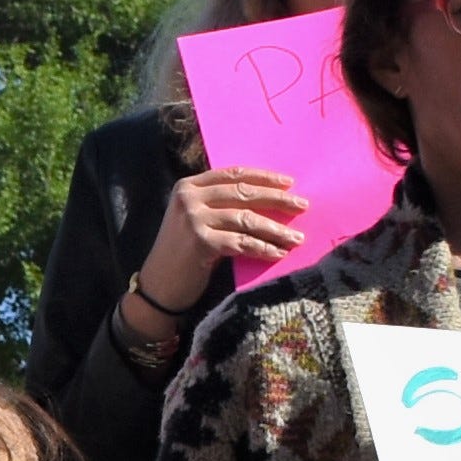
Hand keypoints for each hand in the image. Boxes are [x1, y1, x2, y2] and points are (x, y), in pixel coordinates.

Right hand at [129, 164, 305, 323]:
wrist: (158, 286)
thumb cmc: (182, 254)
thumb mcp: (195, 220)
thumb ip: (219, 206)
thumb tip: (267, 201)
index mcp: (188, 186)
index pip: (233, 174)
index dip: (263, 177)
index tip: (289, 183)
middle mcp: (189, 198)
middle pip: (243, 192)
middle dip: (277, 199)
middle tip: (302, 205)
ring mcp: (193, 218)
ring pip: (246, 218)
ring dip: (276, 229)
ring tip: (297, 237)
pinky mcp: (200, 241)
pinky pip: (241, 242)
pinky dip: (263, 248)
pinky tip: (278, 253)